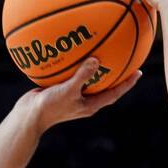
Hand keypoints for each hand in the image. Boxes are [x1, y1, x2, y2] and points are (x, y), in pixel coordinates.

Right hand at [20, 58, 141, 131]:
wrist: (28, 116)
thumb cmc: (49, 107)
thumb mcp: (68, 91)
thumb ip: (82, 76)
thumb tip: (96, 60)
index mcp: (90, 105)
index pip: (114, 94)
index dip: (127, 83)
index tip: (139, 72)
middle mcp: (83, 101)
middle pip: (105, 86)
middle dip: (115, 74)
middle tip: (126, 60)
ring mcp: (72, 96)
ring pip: (87, 80)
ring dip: (95, 67)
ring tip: (102, 51)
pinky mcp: (60, 90)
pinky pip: (72, 75)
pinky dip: (75, 64)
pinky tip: (74, 50)